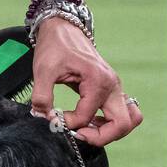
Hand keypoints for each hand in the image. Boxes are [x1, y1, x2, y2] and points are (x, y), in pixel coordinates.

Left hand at [30, 18, 142, 147]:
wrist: (63, 28)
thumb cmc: (55, 46)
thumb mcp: (43, 70)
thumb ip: (41, 97)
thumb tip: (44, 118)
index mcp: (98, 80)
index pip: (87, 117)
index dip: (68, 123)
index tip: (54, 117)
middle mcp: (112, 85)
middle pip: (122, 125)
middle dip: (100, 137)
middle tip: (79, 135)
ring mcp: (115, 88)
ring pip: (125, 122)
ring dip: (107, 132)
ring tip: (85, 129)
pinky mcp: (112, 91)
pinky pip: (120, 115)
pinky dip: (108, 125)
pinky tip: (89, 122)